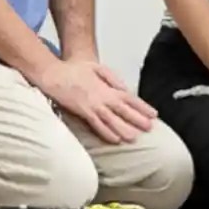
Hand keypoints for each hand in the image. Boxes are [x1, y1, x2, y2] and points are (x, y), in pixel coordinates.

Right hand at [37, 59, 157, 143]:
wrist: (54, 73)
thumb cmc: (76, 70)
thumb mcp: (98, 68)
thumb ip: (113, 79)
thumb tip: (126, 89)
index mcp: (108, 87)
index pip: (129, 98)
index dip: (142, 107)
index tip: (154, 114)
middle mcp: (102, 97)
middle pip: (123, 110)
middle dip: (137, 119)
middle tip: (150, 129)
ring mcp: (92, 106)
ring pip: (111, 120)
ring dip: (124, 129)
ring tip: (135, 138)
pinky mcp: (82, 112)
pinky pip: (96, 125)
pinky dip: (106, 133)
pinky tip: (115, 140)